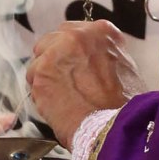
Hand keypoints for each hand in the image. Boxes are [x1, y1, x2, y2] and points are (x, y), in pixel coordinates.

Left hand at [26, 20, 145, 149]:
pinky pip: (33, 78)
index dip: (72, 49)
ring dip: (46, 74)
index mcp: (101, 32)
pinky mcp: (40, 73)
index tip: (73, 61)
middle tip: (64, 78)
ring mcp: (55, 53)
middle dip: (56, 57)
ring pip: (39, 58)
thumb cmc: (123, 105)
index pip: (76, 31)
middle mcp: (76, 36)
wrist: (110, 128)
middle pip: (52, 39)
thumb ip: (105, 54)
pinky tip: (55, 103)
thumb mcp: (126, 68)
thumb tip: (94, 58)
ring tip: (61, 94)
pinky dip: (40, 91)